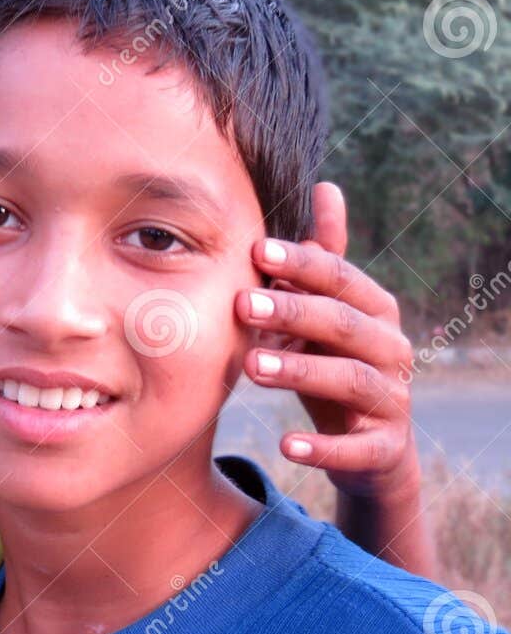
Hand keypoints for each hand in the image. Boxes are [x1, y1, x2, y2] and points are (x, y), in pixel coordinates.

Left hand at [237, 181, 418, 496]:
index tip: (254, 250)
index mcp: (375, 309)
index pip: (340, 278)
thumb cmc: (333, 360)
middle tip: (240, 303)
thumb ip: (322, 257)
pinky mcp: (384, 448)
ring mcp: (392, 399)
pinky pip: (355, 448)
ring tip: (251, 365)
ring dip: (299, 371)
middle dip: (292, 310)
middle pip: (343, 324)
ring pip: (350, 380)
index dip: (300, 263)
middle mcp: (391, 348)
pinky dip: (321, 446)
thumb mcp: (325, 310)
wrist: (368, 446)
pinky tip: (284, 444)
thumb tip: (327, 185)